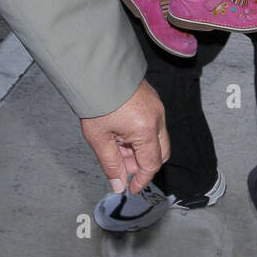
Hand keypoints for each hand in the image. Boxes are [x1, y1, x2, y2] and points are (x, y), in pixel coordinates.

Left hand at [80, 78, 168, 195]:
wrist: (97, 68)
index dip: (142, 180)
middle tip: (122, 164)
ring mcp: (157, 107)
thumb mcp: (99, 138)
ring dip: (140, 148)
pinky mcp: (153, 99)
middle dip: (143, 164)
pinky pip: (154, 124)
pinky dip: (141, 134)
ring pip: (157, 138)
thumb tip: (119, 186)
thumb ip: (111, 164)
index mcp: (146, 130)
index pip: (151, 165)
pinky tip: (121, 130)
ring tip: (116, 142)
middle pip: (160, 153)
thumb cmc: (96, 100)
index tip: (131, 188)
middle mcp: (157, 118)